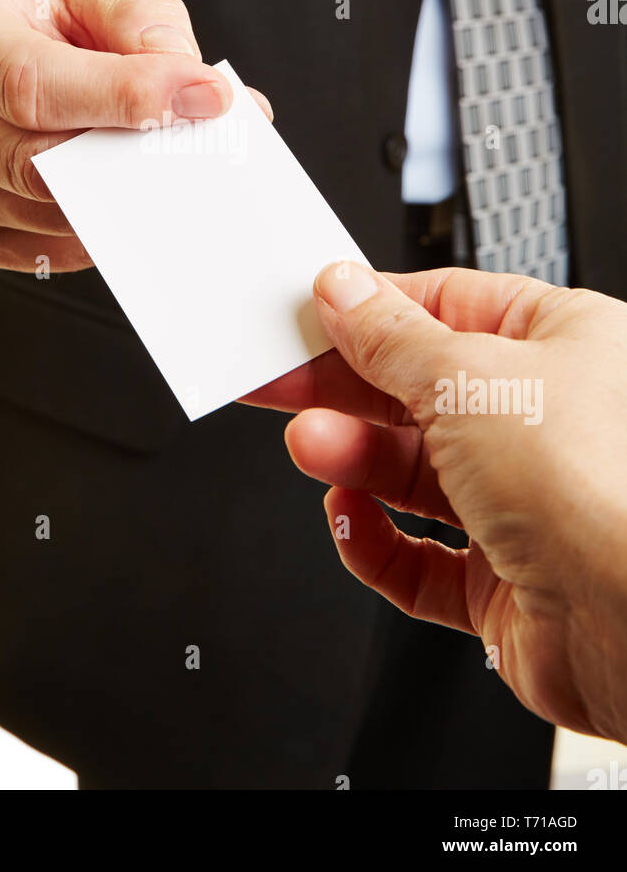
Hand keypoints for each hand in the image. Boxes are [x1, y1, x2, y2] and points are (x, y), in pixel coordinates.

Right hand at [0, 0, 270, 271]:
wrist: (20, 49)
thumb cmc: (60, 20)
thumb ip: (148, 25)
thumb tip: (198, 92)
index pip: (30, 83)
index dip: (120, 96)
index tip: (204, 98)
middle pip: (32, 161)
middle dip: (130, 156)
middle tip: (207, 148)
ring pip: (49, 213)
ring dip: (128, 198)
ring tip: (182, 168)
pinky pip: (49, 251)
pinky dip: (107, 230)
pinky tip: (138, 197)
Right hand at [247, 263, 626, 742]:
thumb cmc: (600, 486)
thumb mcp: (470, 376)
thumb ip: (390, 336)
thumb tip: (341, 290)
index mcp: (564, 344)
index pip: (447, 309)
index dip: (371, 312)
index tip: (307, 317)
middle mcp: (549, 422)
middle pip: (419, 391)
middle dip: (344, 388)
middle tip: (277, 381)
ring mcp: (528, 504)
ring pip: (414, 473)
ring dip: (354, 459)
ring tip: (314, 447)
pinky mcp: (507, 581)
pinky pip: (420, 557)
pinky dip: (376, 542)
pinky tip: (351, 520)